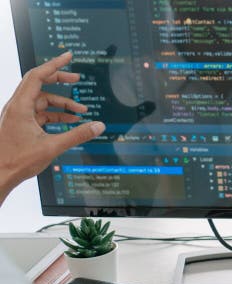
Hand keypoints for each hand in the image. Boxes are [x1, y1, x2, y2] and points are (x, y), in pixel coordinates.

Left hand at [0, 51, 104, 203]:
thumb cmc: (16, 160)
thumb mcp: (52, 147)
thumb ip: (78, 135)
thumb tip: (98, 126)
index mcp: (21, 106)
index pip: (38, 75)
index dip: (55, 64)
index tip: (68, 57)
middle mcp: (17, 107)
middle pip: (40, 84)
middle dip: (59, 80)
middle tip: (76, 79)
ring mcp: (18, 115)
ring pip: (42, 101)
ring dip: (61, 104)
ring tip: (80, 111)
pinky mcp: (21, 125)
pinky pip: (40, 113)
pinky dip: (55, 115)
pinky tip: (69, 122)